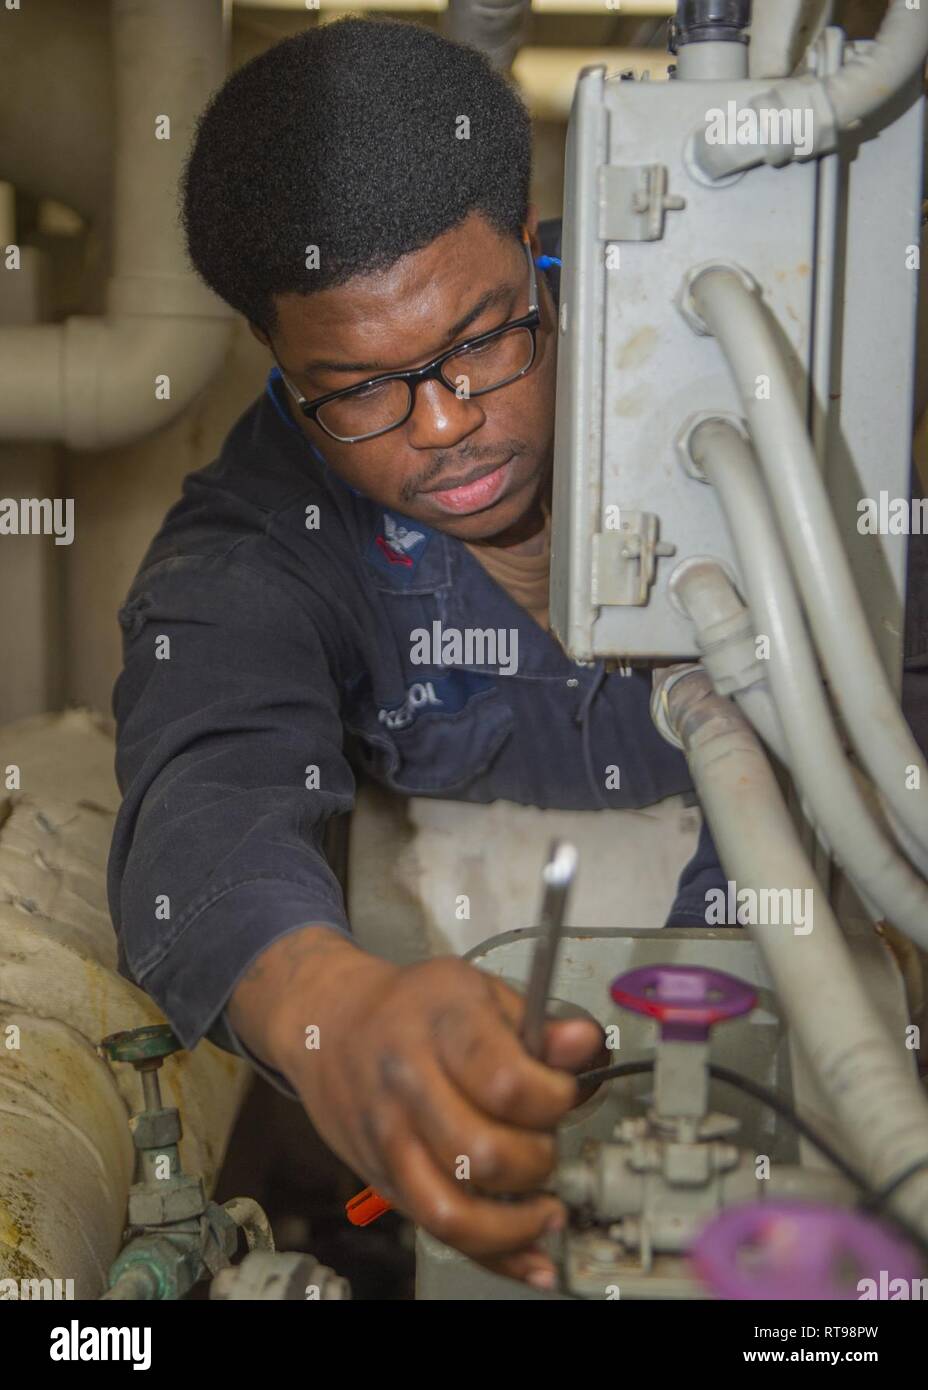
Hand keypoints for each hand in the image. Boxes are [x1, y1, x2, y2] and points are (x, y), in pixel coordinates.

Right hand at [248, 928, 603, 1288]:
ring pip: (453, 1213)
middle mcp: (409, 1087)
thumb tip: (584, 1045)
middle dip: (538, 1159)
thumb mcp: (475, 988)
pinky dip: (494, 1257)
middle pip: (483, 1154)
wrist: (329, 1022)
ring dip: (516, 1225)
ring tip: (548, 1209)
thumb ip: (535, 1022)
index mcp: (439, 1029)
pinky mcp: (385, 1181)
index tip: (566, 1092)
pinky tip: (530, 1256)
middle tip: (548, 1140)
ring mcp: (391, 1140)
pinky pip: (440, 1234)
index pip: (505, 1083)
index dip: (553, 1098)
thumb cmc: (408, 1005)